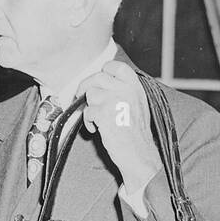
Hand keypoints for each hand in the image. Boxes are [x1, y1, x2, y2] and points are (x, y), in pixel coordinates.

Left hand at [79, 60, 160, 193]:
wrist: (139, 154)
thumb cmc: (136, 134)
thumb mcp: (136, 105)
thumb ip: (123, 91)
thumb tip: (100, 84)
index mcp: (136, 87)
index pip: (117, 67)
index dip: (104, 70)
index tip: (97, 79)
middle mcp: (126, 90)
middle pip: (98, 78)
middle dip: (86, 86)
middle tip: (80, 94)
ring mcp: (115, 100)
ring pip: (90, 94)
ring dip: (89, 107)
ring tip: (96, 120)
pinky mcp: (104, 113)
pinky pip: (87, 111)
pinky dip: (88, 121)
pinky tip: (96, 129)